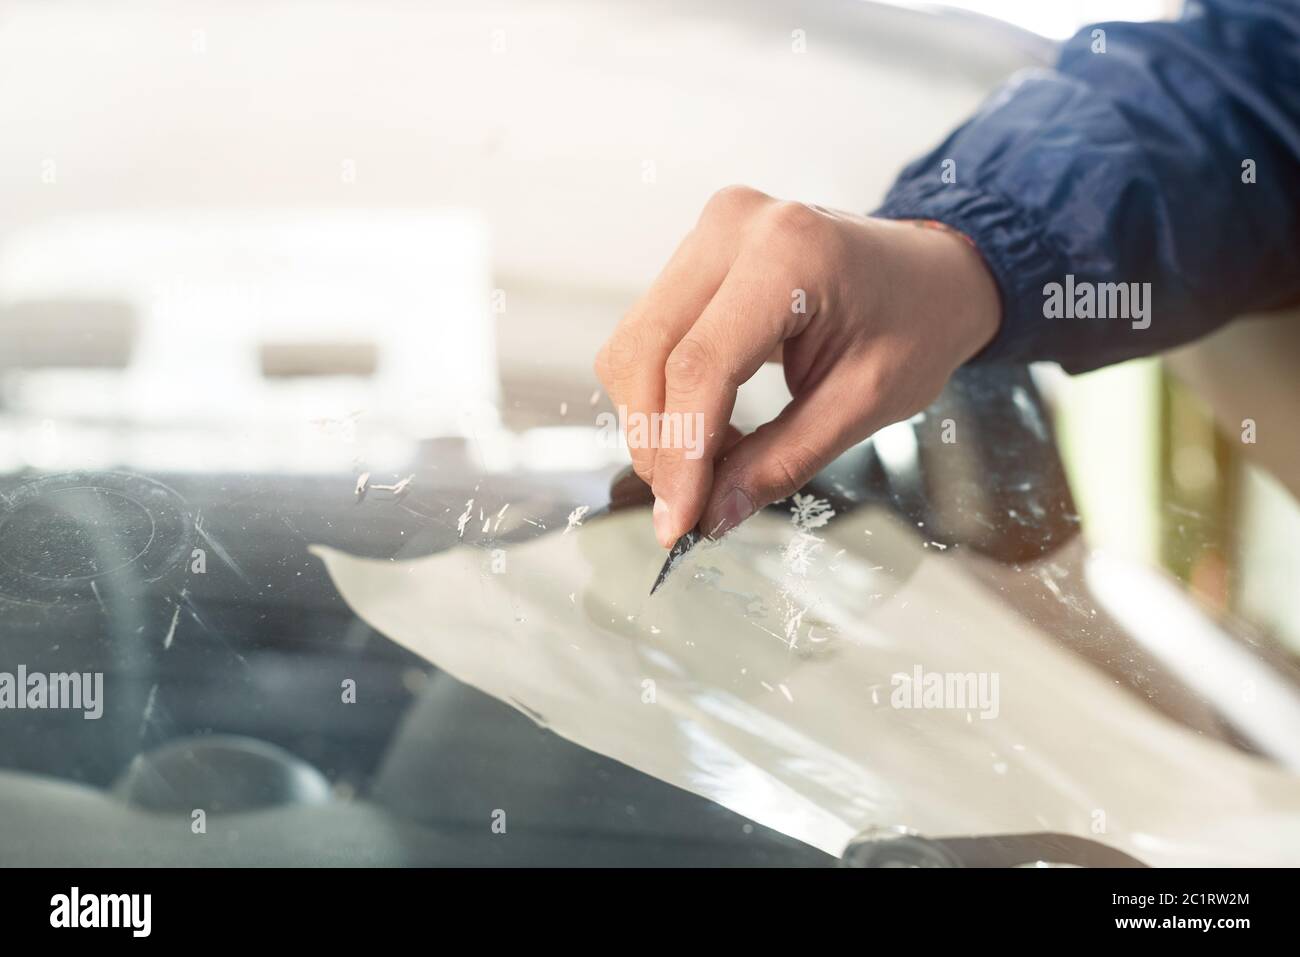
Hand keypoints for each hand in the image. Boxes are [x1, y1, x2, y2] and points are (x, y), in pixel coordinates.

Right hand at [594, 185, 1000, 547]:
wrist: (932, 271)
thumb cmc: (916, 325)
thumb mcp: (863, 405)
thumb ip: (781, 461)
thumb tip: (710, 516)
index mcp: (789, 253)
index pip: (699, 364)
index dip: (680, 452)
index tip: (678, 521)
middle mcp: (733, 226)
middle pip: (646, 351)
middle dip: (656, 442)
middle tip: (686, 506)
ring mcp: (708, 230)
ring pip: (633, 345)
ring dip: (654, 420)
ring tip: (713, 459)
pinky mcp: (695, 251)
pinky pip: (647, 333)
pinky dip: (662, 393)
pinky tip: (709, 422)